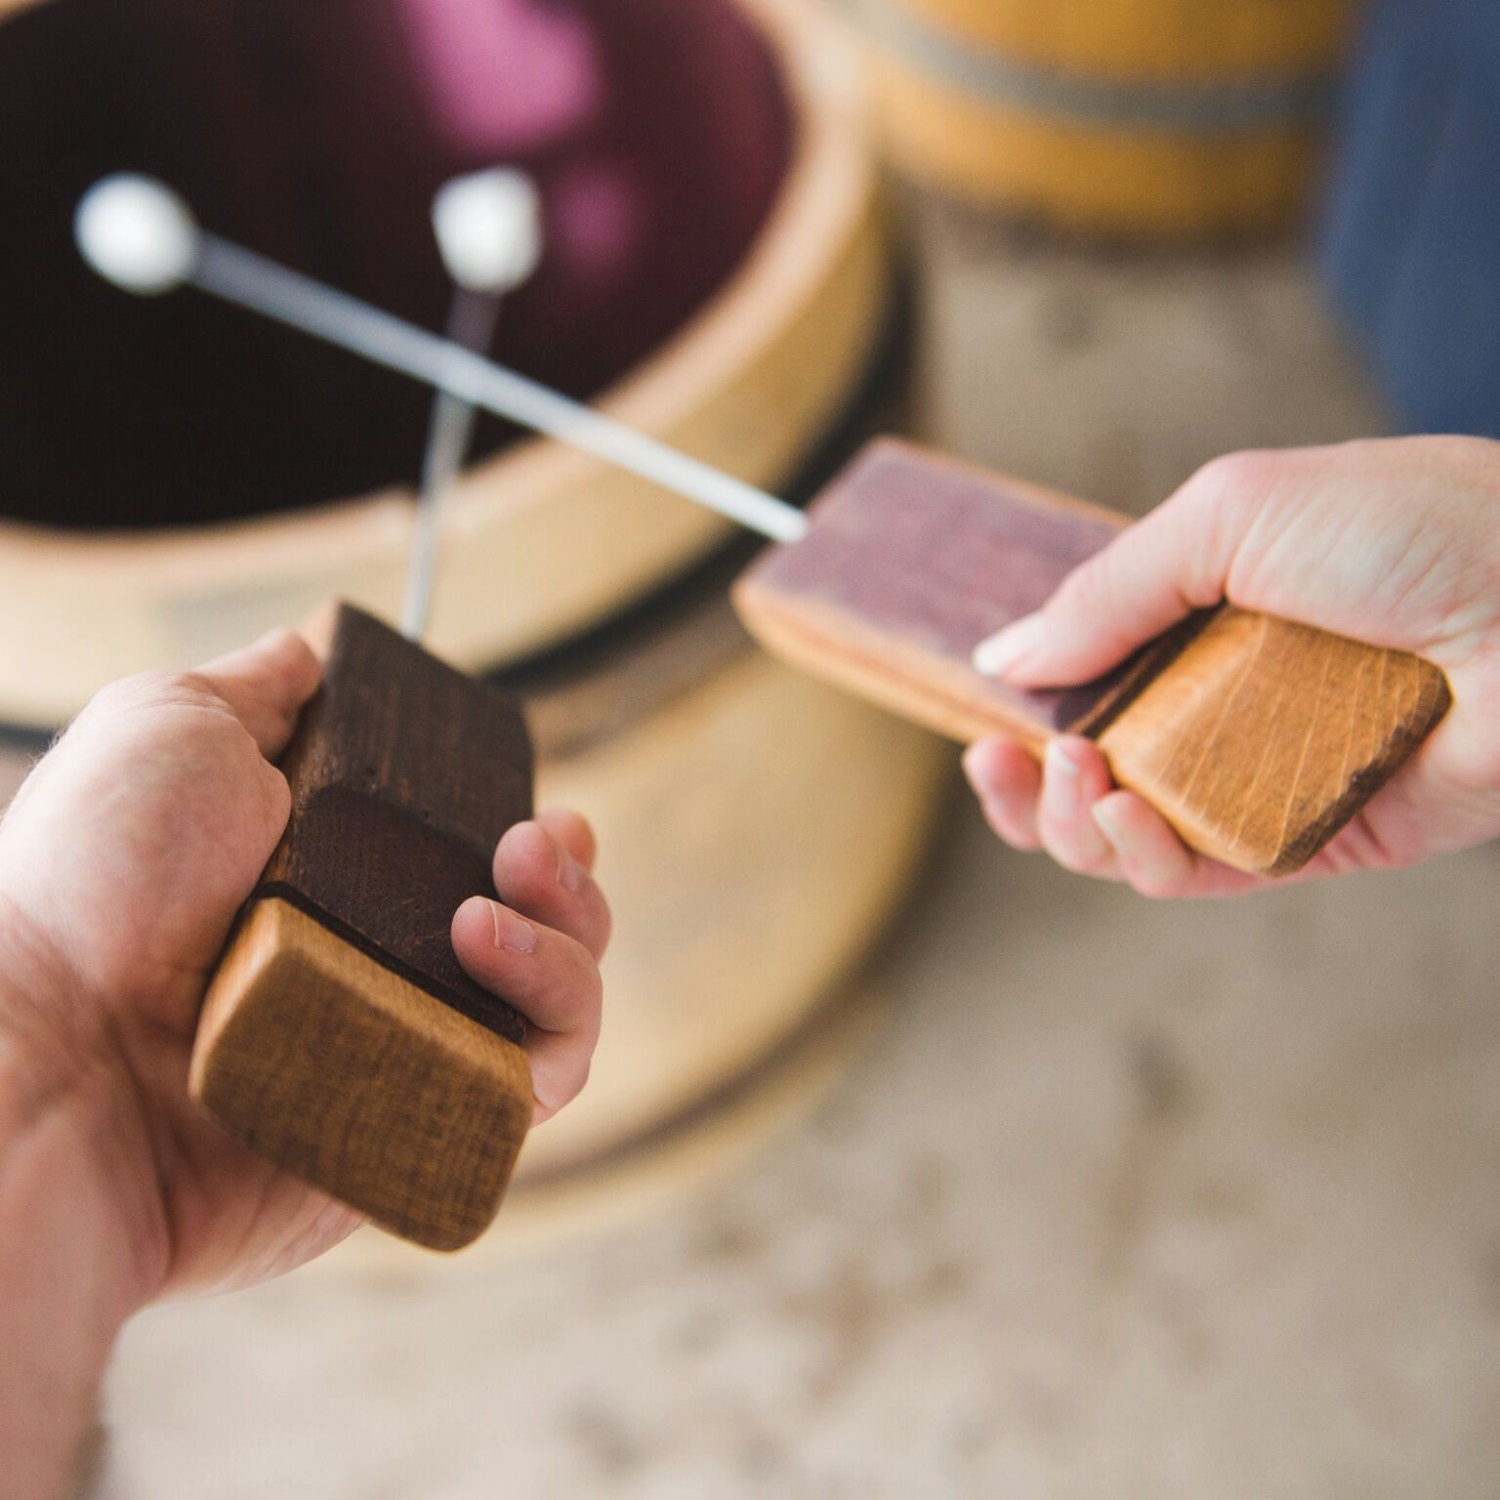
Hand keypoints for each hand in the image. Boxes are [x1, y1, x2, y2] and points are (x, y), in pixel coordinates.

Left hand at [0, 629, 606, 1498]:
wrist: (50, 1047)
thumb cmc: (96, 883)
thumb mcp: (170, 725)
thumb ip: (264, 687)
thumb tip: (318, 645)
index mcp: (348, 893)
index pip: (479, 871)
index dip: (534, 842)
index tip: (537, 812)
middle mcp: (387, 977)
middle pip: (545, 936)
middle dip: (570, 884)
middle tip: (536, 844)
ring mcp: (411, 1058)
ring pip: (560, 1009)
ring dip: (566, 942)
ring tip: (485, 912)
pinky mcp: (425, 1137)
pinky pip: (540, 1086)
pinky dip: (552, 1021)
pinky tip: (483, 962)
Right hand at [964, 437, 1499, 896]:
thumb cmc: (1414, 529)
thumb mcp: (1232, 513)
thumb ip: (1108, 592)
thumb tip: (999, 663)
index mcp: (1209, 619)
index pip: (1091, 681)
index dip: (1026, 708)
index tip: (981, 714)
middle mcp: (1230, 703)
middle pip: (1091, 774)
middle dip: (1028, 783)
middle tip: (1001, 761)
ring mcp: (1268, 777)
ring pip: (1131, 838)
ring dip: (1072, 823)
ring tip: (1075, 778)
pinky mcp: (1315, 842)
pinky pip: (1203, 872)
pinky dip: (1146, 859)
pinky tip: (1121, 817)